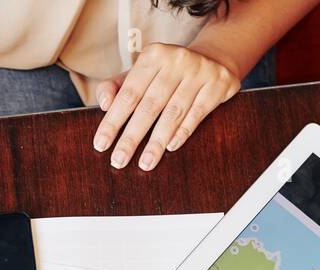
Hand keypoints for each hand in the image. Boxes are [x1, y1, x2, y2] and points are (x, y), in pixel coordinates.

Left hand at [92, 42, 238, 170]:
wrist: (214, 57)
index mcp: (153, 55)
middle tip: (118, 161)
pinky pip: (198, 112)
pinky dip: (183, 131)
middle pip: (149, 106)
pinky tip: (171, 147)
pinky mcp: (218, 84)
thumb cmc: (168, 72)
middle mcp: (176, 60)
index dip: (113, 121)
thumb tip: (103, 104)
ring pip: (173, 112)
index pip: (128, 94)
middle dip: (132, 137)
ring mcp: (199, 71)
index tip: (101, 145)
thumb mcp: (142, 72)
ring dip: (157, 141)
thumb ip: (116, 86)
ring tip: (145, 164)